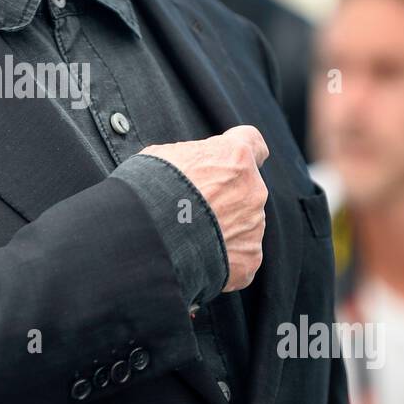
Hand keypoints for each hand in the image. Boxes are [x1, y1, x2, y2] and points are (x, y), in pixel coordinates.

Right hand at [137, 124, 268, 291]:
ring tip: (191, 239)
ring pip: (244, 225)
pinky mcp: (250, 257)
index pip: (254, 143)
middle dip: (226, 199)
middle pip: (246, 190)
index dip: (241, 154)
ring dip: (224, 230)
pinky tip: (198, 259)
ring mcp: (254, 226)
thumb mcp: (163, 157)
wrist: (149, 238)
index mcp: (235, 157)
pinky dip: (223, 258)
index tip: (230, 163)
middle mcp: (253, 189)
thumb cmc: (149, 191)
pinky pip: (240, 256)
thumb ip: (190, 160)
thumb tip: (189, 167)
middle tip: (193, 211)